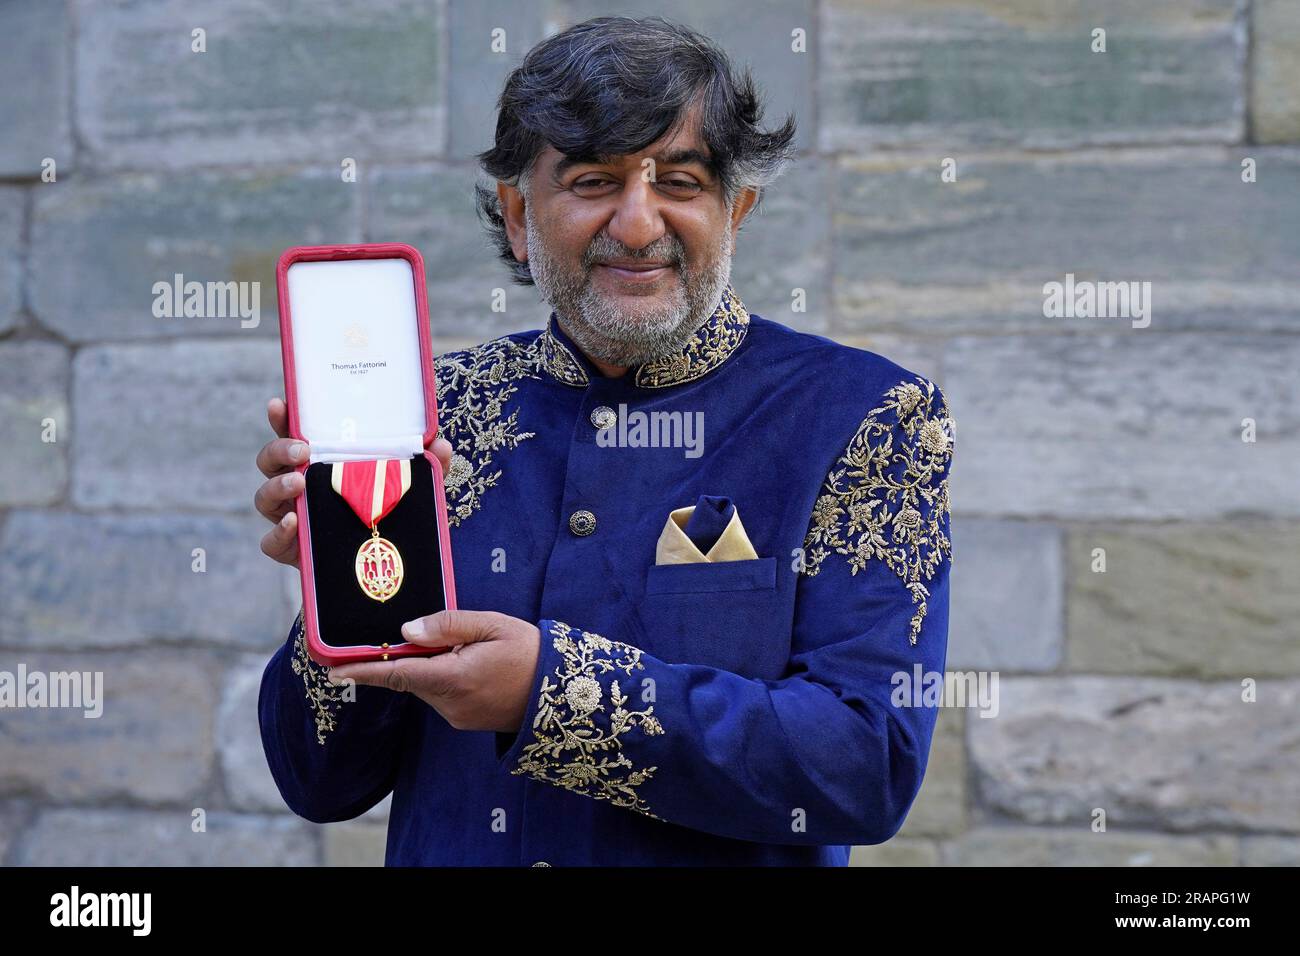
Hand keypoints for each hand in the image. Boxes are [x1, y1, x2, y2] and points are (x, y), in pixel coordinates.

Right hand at [254, 396, 453, 567]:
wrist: (382, 568)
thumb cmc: (387, 514)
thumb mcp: (410, 488)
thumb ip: (425, 467)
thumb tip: (440, 445)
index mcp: (320, 462)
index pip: (294, 433)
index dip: (283, 417)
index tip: (280, 404)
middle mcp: (298, 485)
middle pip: (270, 460)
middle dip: (279, 449)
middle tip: (302, 450)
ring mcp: (290, 516)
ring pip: (264, 497)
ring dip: (278, 486)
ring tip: (298, 483)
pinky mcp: (290, 548)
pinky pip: (271, 541)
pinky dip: (280, 532)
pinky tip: (295, 522)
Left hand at [327, 610, 541, 733]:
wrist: (561, 692)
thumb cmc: (529, 651)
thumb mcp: (492, 625)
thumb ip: (447, 625)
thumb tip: (406, 630)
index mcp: (454, 677)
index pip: (398, 673)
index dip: (364, 672)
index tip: (334, 672)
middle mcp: (450, 702)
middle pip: (409, 677)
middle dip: (405, 658)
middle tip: (414, 636)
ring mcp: (456, 715)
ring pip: (424, 685)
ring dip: (428, 666)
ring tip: (463, 647)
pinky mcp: (463, 720)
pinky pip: (439, 694)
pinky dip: (441, 677)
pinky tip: (468, 663)